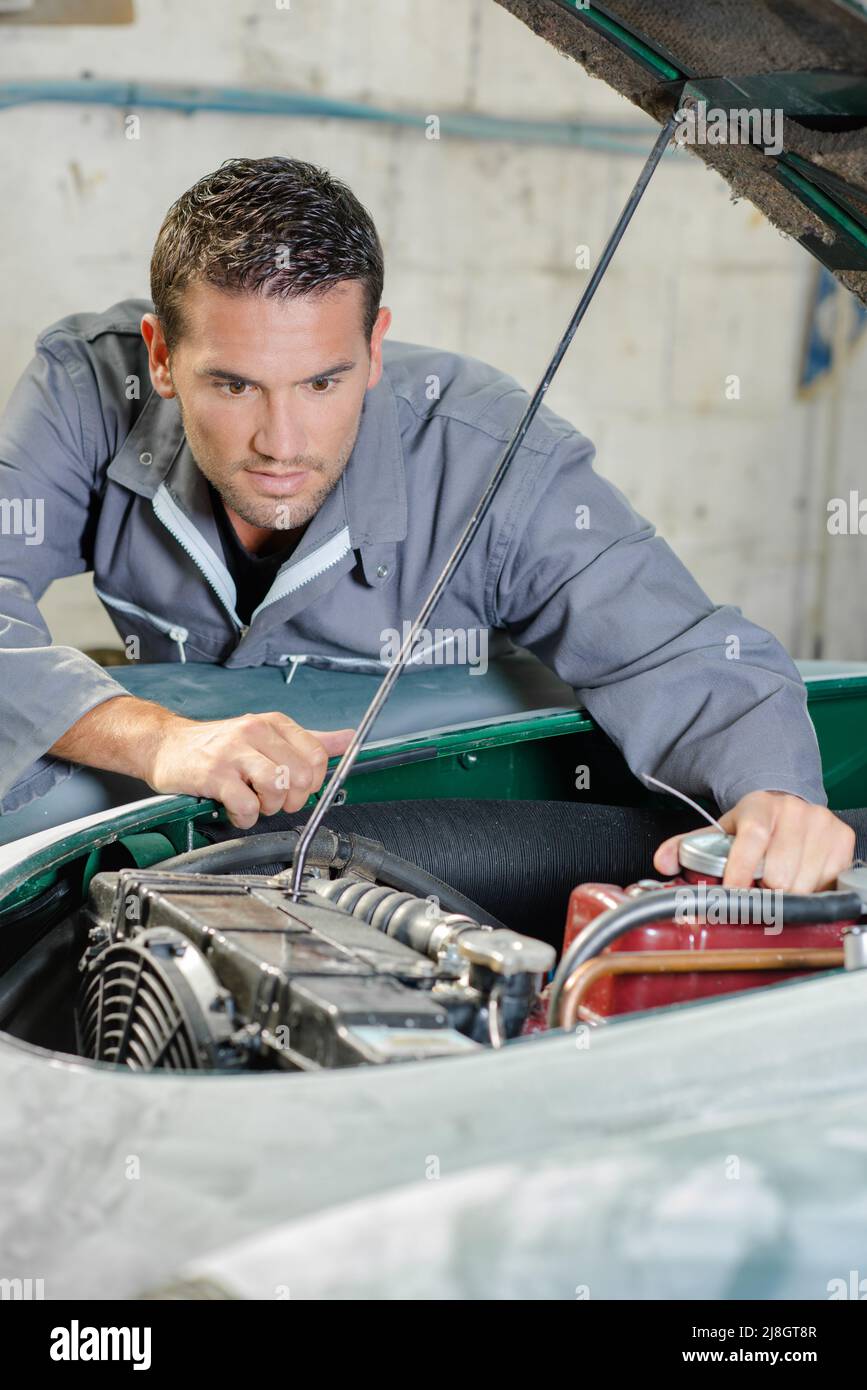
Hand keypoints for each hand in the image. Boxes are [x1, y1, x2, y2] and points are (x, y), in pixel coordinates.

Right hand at [145, 710, 354, 828]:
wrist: (167, 746)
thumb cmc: (219, 746)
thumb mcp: (268, 735)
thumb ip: (311, 740)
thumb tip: (350, 739)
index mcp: (275, 724)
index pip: (318, 756)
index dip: (311, 783)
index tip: (294, 789)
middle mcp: (256, 732)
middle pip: (301, 777)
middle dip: (290, 800)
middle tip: (272, 799)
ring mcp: (234, 752)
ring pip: (277, 789)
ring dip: (268, 808)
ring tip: (253, 803)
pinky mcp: (214, 774)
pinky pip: (247, 806)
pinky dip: (245, 817)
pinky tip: (235, 809)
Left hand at [653, 791, 854, 892]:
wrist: (788, 806)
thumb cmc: (752, 826)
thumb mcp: (719, 831)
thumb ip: (687, 847)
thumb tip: (662, 863)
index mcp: (760, 806)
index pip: (753, 839)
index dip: (742, 870)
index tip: (733, 892)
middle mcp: (794, 811)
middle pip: (780, 872)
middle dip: (764, 892)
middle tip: (757, 893)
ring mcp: (821, 825)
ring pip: (804, 883)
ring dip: (787, 896)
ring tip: (776, 886)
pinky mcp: (842, 840)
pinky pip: (827, 882)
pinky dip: (812, 891)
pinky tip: (800, 880)